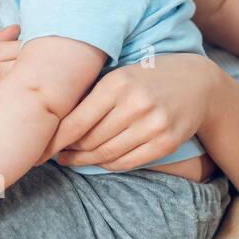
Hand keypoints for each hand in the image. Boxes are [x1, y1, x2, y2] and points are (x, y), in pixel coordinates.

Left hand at [44, 53, 215, 170]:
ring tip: (70, 159)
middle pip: (90, 140)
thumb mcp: (120, 75)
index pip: (77, 121)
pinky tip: (97, 160)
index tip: (40, 148)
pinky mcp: (166, 142)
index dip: (55, 140)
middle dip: (68, 151)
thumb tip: (54, 122)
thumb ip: (92, 95)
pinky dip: (108, 164)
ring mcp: (153, 125)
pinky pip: (127, 162)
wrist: (197, 83)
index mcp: (118, 84)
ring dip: (85, 160)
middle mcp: (135, 104)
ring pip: (107, 154)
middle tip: (53, 154)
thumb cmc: (148, 77)